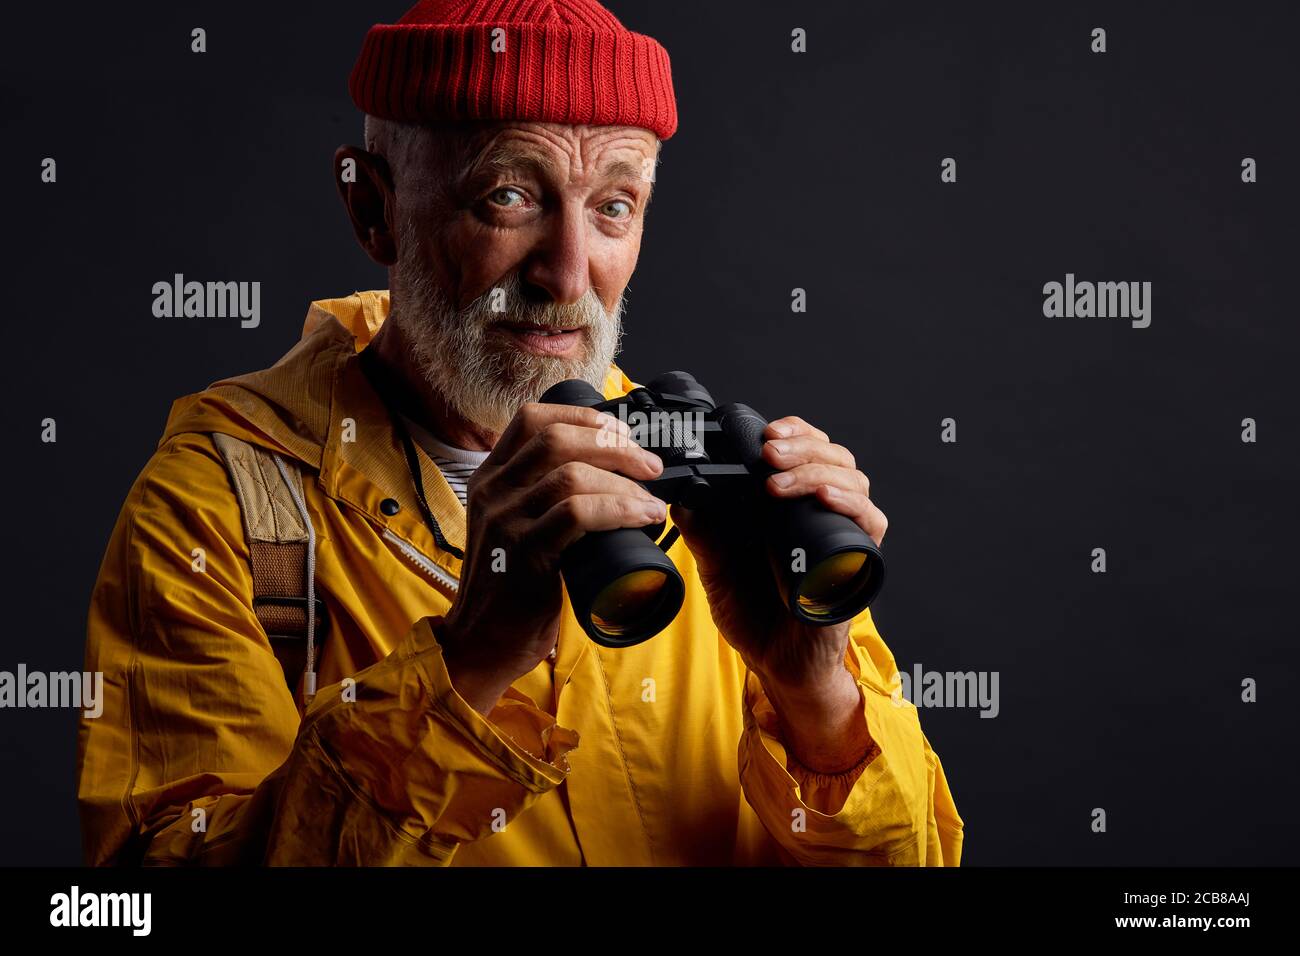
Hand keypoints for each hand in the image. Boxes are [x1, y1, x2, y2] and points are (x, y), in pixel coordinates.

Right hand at [439, 403, 664, 713]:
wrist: (481, 642)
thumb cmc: (511, 587)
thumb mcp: (514, 528)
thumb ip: (540, 498)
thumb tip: (606, 475)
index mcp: (489, 478)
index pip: (532, 419)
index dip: (582, 416)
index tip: (620, 431)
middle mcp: (492, 491)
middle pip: (557, 439)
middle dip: (614, 446)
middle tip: (649, 465)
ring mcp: (505, 520)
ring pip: (572, 474)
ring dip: (624, 481)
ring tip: (652, 499)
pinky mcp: (524, 552)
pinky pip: (577, 513)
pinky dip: (619, 509)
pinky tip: (642, 517)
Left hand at [671, 415, 886, 770]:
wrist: (777, 663)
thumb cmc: (752, 614)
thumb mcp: (716, 568)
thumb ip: (703, 532)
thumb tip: (681, 494)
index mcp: (789, 503)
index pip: (805, 448)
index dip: (793, 431)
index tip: (766, 431)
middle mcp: (820, 511)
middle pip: (831, 455)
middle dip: (801, 445)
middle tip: (769, 451)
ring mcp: (841, 534)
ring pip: (853, 479)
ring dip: (817, 468)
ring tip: (779, 480)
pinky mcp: (859, 561)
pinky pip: (869, 521)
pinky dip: (850, 504)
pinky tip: (824, 497)